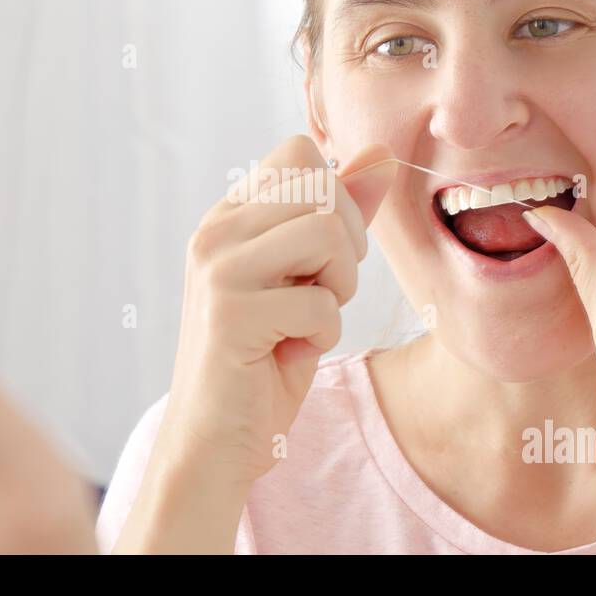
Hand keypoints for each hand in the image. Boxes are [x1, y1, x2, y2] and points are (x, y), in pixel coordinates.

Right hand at [158, 135, 396, 485]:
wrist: (214, 443)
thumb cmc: (264, 362)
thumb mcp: (310, 279)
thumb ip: (341, 214)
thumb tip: (381, 154)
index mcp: (228, 216)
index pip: (301, 152)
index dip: (337, 199)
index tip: (321, 257)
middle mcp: (215, 231)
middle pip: (321, 184)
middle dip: (347, 243)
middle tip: (320, 292)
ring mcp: (217, 269)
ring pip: (326, 232)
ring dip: (339, 286)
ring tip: (309, 319)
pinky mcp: (229, 312)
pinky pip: (320, 301)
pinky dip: (324, 334)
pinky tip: (291, 352)